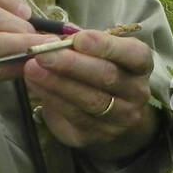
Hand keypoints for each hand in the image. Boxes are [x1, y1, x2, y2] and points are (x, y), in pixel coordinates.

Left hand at [22, 28, 158, 159]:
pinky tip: (35, 84)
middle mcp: (136, 93)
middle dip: (72, 64)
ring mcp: (121, 118)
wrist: (113, 116)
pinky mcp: (98, 135)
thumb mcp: (99, 53)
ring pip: (89, 100)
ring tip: (32, 68)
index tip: (79, 39)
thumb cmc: (101, 71)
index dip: (106, 46)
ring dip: (57, 83)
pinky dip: (52, 98)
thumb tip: (52, 37)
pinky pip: (74, 115)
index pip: (133, 54)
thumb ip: (80, 43)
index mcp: (140, 65)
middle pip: (107, 77)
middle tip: (43, 54)